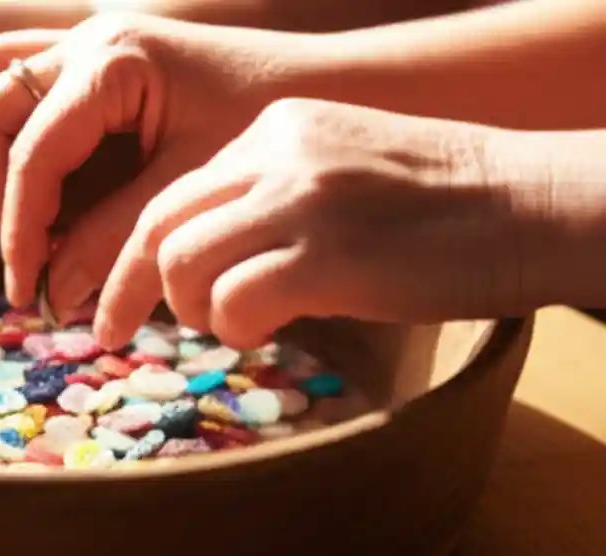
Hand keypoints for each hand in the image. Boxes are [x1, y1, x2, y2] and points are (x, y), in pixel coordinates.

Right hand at [0, 13, 324, 313]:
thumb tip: (53, 298)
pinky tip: (49, 184)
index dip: (20, 232)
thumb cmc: (267, 129)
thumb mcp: (186, 191)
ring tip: (30, 215)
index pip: (30, 155)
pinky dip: (14, 129)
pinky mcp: (94, 53)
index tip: (27, 290)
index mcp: (111, 63)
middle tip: (31, 252)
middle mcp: (86, 40)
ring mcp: (85, 39)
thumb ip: (112, 241)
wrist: (327, 84)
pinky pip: (18, 78)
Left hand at [98, 98, 549, 348]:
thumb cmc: (441, 207)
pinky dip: (234, 328)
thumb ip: (268, 202)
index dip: (138, 252)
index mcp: (274, 132)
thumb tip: (204, 264)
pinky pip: (232, 301)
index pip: (174, 192)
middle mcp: (277, 153)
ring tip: (229, 323)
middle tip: (119, 330)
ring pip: (182, 262)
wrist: (531, 203)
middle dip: (130, 285)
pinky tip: (268, 330)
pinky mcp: (327, 254)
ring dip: (190, 309)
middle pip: (159, 224)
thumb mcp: (338, 176)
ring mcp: (301, 201)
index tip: (122, 295)